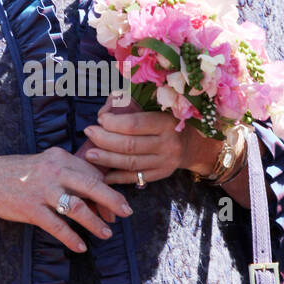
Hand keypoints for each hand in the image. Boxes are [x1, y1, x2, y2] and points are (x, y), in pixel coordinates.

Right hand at [0, 147, 131, 252]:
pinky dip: (71, 238)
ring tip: (107, 233)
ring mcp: (42, 190)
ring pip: (77, 207)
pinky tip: (81, 246)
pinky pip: (56, 225)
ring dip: (95, 222)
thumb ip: (69, 175)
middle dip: (112, 200)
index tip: (117, 206)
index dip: (108, 190)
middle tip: (126, 213)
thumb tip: (96, 197)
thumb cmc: (19, 173)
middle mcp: (54, 171)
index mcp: (60, 158)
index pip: (92, 173)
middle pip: (92, 185)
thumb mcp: (46, 165)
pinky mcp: (30, 208)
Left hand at [82, 97, 220, 184]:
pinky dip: (117, 177)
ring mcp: (165, 162)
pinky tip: (103, 173)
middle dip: (104, 140)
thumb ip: (133, 106)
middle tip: (89, 132)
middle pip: (129, 145)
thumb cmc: (170, 120)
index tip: (100, 118)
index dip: (113, 123)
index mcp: (166, 123)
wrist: (194, 143)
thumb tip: (108, 106)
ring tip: (90, 154)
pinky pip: (135, 178)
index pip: (134, 125)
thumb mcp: (159, 108)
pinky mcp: (161, 174)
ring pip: (130, 163)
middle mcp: (167, 144)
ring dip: (106, 159)